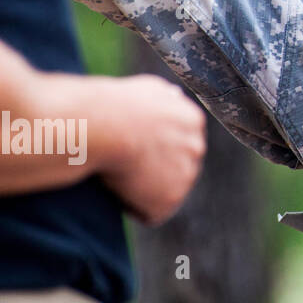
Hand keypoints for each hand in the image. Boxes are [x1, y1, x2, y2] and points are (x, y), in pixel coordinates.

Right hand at [87, 73, 206, 225]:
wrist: (105, 126)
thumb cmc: (116, 105)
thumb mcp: (147, 89)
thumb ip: (166, 98)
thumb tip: (174, 96)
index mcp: (193, 121)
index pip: (179, 142)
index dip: (153, 149)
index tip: (132, 148)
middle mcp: (197, 147)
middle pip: (177, 167)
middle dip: (155, 170)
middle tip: (125, 166)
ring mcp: (187, 174)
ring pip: (166, 190)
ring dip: (146, 191)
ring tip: (119, 179)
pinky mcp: (170, 199)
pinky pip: (153, 213)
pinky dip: (136, 209)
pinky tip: (119, 194)